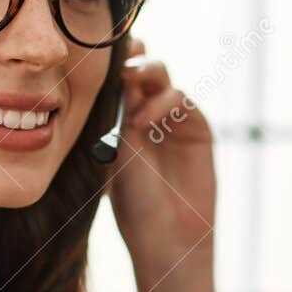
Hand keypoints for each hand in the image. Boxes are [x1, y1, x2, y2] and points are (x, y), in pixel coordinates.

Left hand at [105, 38, 224, 291]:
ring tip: (130, 104)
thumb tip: (114, 74)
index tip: (95, 59)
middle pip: (139, 64)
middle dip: (129, 57)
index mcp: (118, 117)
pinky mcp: (196, 127)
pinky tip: (144, 123)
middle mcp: (145, 111)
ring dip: (145, 78)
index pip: (115, 74)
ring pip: (160, 75)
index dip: (109, 60)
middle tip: (118, 64)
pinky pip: (180, 97)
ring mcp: (172, 118)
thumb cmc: (134, 203)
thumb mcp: (114, 153)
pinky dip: (162, 102)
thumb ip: (116, 114)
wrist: (169, 234)